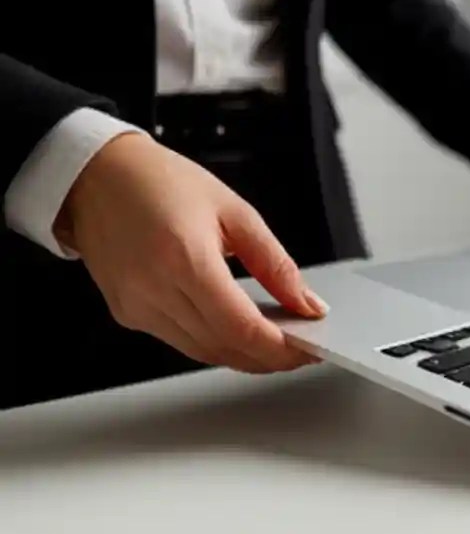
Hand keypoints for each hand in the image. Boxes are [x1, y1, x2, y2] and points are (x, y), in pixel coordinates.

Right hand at [59, 132, 326, 373]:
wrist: (97, 176)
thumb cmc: (160, 182)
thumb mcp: (236, 212)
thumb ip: (276, 264)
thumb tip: (307, 303)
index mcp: (185, 258)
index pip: (241, 327)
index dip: (279, 349)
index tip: (308, 350)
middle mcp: (154, 288)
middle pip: (223, 347)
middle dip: (268, 358)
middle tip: (301, 350)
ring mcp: (136, 306)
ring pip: (202, 352)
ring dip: (243, 356)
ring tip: (276, 343)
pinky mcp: (126, 313)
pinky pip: (179, 342)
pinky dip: (213, 343)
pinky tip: (236, 332)